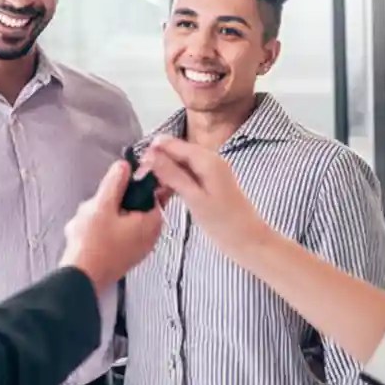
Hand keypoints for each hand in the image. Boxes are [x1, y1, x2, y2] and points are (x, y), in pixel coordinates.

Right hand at [61, 160, 167, 290]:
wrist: (80, 278)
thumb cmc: (93, 243)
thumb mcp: (102, 204)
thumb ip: (115, 182)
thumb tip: (124, 167)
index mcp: (152, 221)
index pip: (151, 190)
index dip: (131, 183)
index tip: (114, 183)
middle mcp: (150, 235)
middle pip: (134, 203)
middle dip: (111, 201)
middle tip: (96, 207)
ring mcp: (137, 247)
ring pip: (121, 217)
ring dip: (103, 215)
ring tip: (87, 222)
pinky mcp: (124, 255)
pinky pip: (115, 232)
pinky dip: (101, 229)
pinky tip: (86, 233)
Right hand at [140, 135, 275, 256]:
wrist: (248, 241)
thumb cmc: (223, 223)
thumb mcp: (193, 198)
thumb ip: (171, 174)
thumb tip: (149, 154)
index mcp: (207, 159)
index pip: (174, 144)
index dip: (154, 151)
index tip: (136, 166)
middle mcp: (210, 158)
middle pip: (177, 152)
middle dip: (158, 162)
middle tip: (141, 181)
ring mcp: (211, 170)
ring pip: (181, 163)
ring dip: (165, 173)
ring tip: (150, 189)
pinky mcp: (211, 182)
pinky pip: (188, 174)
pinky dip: (175, 181)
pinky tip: (164, 193)